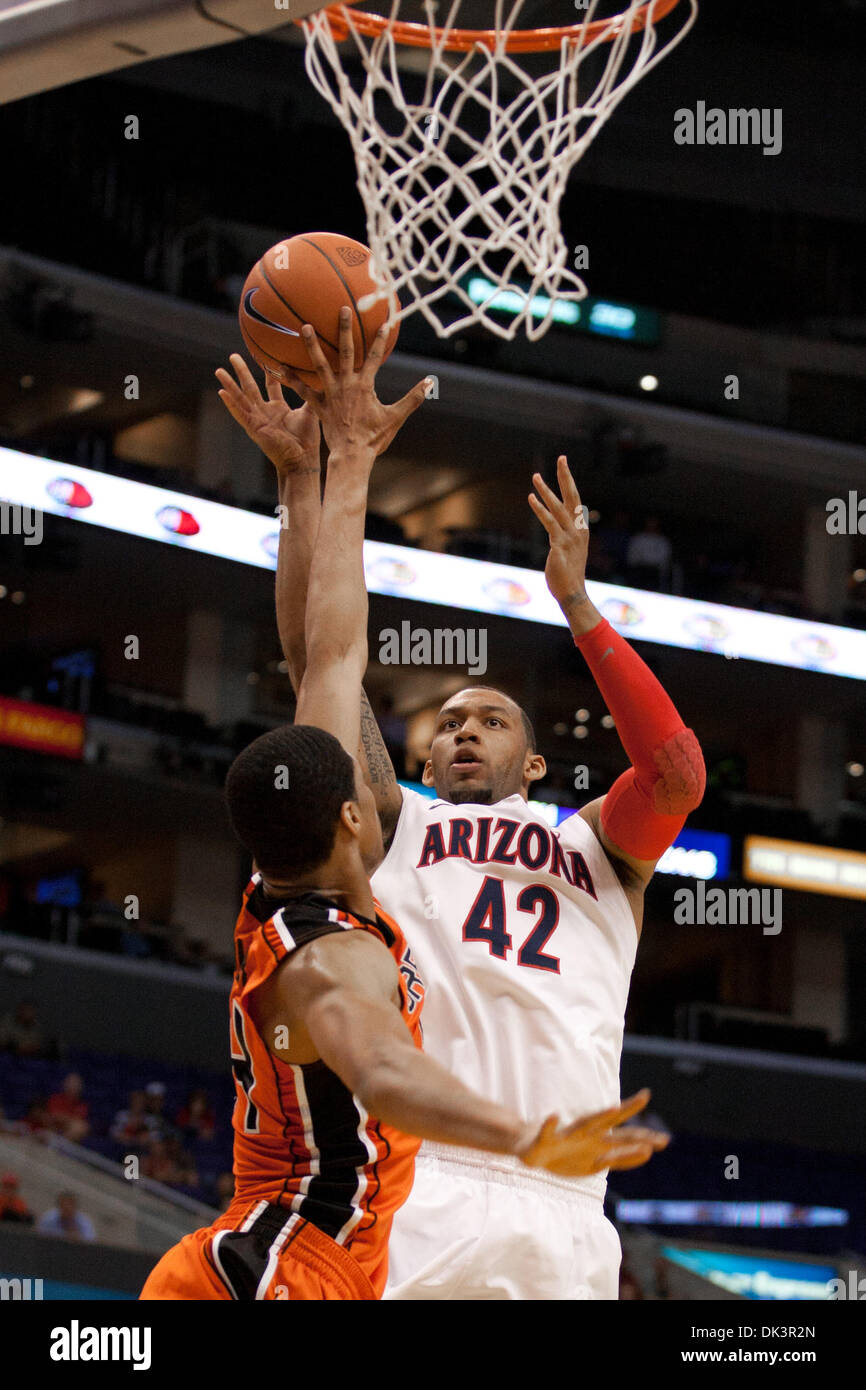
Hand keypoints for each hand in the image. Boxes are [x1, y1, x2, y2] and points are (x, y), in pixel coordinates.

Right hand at [215, 353, 319, 476]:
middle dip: (242, 372)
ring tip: (219, 370)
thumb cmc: (307, 440)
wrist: (302, 460)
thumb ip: (311, 395)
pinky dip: (230, 403)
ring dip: (230, 384)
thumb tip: (321, 378)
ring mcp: (258, 420)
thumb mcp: (310, 412)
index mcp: (278, 409)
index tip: (264, 355)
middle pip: (251, 387)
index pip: (271, 385)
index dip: (267, 371)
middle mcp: (266, 412)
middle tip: (233, 356)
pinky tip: (221, 392)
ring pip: (241, 398)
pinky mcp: (254, 428)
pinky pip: (240, 414)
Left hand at [283, 306, 429, 462]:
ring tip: (303, 326)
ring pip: (320, 364)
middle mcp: (346, 384)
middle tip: (341, 309)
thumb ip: (413, 398)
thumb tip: (430, 383)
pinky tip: (279, 365)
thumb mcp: (396, 417)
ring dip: (312, 344)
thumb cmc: (375, 438)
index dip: (380, 340)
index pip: (375, 357)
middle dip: (344, 329)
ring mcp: (330, 393)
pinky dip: (292, 378)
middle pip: (346, 351)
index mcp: (365, 385)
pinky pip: (303, 389)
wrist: (352, 455)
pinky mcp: (318, 405)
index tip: (383, 322)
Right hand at [518, 1089, 669, 1177]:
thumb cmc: (567, 1155)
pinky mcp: (545, 1140)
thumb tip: (648, 1151)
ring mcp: (566, 1135)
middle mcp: (585, 1134)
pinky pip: (547, 1132)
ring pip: (585, 1123)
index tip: (665, 1138)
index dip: (643, 1135)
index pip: (625, 1136)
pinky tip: (553, 1117)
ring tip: (612, 1109)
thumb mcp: (597, 1163)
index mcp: (597, 1140)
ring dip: (598, 1117)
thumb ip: (622, 1157)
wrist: (532, 1151)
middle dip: (627, 1112)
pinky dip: (550, 1125)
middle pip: (610, 1122)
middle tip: (645, 1098)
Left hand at [528, 456, 591, 618]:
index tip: (563, 465)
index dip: (569, 482)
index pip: (575, 500)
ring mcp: (569, 537)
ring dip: (547, 491)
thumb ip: (564, 539)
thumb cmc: (568, 574)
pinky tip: (531, 498)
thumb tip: (558, 534)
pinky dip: (540, 509)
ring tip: (536, 476)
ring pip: (558, 508)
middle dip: (566, 476)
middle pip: (572, 497)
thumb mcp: (569, 552)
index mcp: (581, 529)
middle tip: (561, 458)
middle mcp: (578, 530)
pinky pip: (549, 523)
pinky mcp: (559, 546)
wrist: (572, 593)